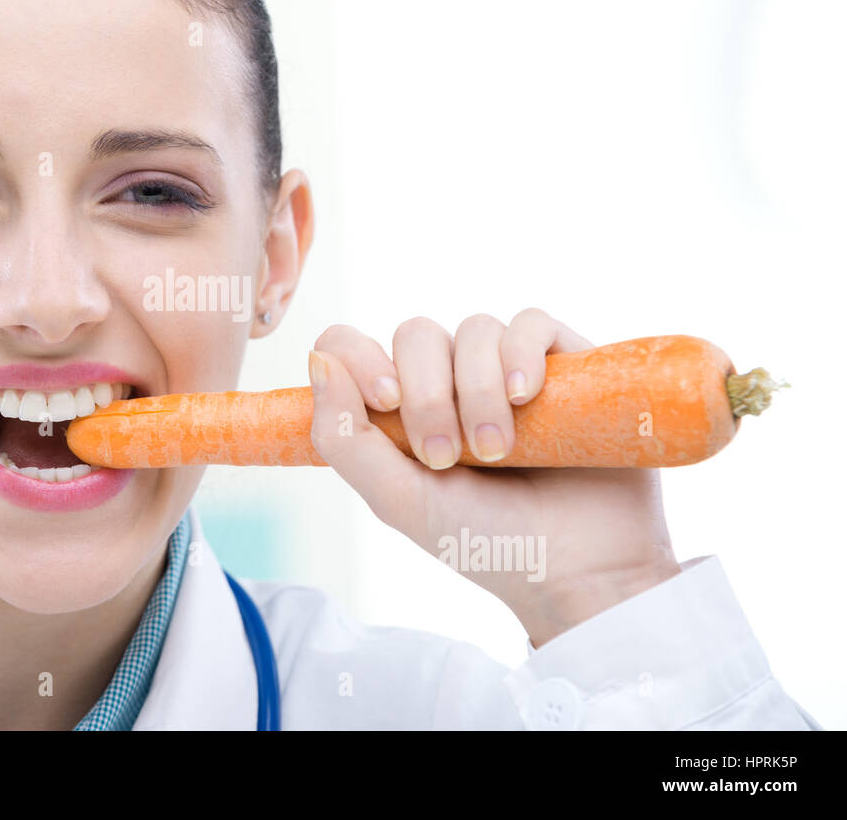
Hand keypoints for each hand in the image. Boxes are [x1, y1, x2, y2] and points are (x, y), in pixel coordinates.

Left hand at [307, 308, 681, 646]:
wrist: (578, 573)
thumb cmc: (485, 542)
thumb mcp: (398, 500)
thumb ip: (344, 437)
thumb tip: (318, 358)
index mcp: (397, 410)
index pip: (354, 346)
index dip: (359, 358)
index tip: (386, 403)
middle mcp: (448, 382)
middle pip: (416, 334)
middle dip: (427, 394)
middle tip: (447, 456)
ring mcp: (505, 370)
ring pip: (474, 329)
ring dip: (478, 388)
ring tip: (498, 450)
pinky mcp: (564, 365)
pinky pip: (531, 323)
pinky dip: (520, 352)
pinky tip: (525, 396)